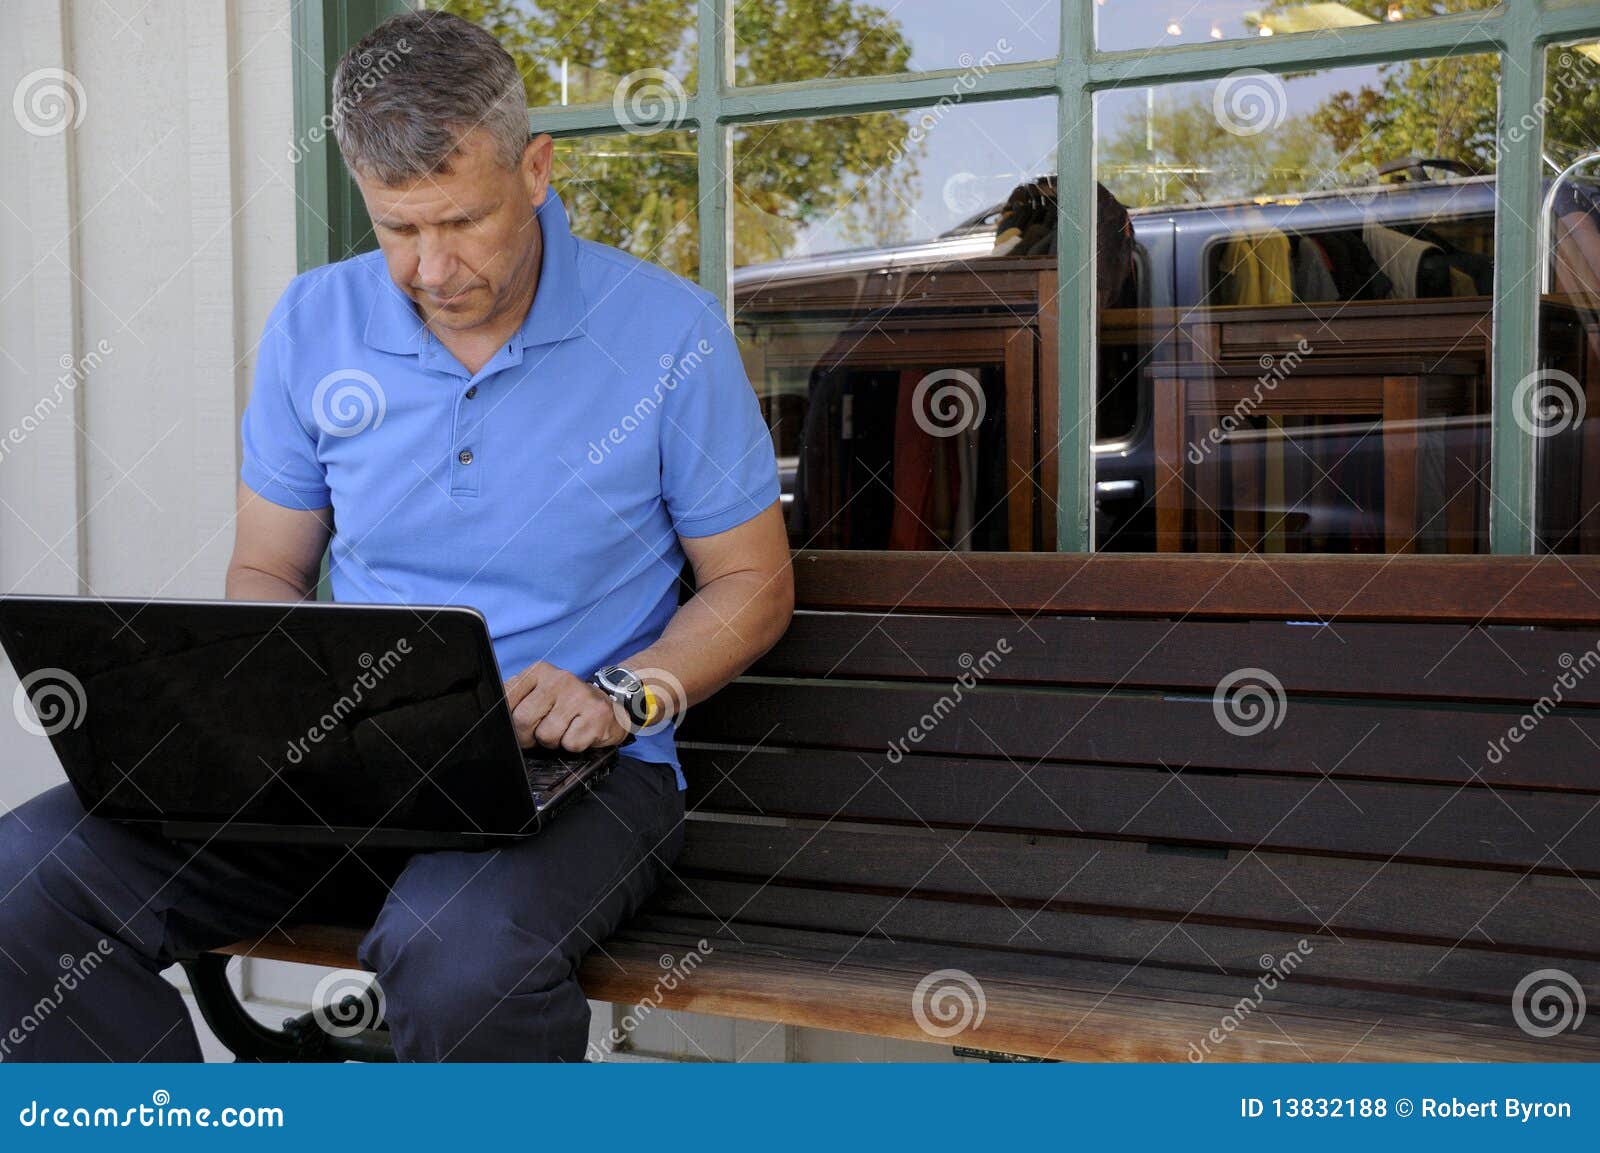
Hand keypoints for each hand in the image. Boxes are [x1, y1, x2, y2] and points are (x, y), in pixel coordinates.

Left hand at [504, 662, 627, 751]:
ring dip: (554, 741)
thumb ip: (516, 699)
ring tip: (565, 729)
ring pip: (546, 736)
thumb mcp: (540, 693)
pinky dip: (574, 745)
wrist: (612, 705)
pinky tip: (580, 731)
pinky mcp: (596, 714)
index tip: (520, 724)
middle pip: (523, 720)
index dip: (509, 720)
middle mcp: (559, 679)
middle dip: (529, 736)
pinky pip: (570, 744)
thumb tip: (494, 718)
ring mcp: (579, 695)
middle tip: (542, 731)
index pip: (507, 700)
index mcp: (539, 672)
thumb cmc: (568, 704)